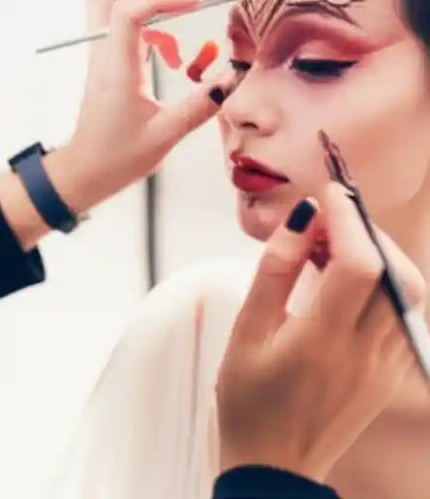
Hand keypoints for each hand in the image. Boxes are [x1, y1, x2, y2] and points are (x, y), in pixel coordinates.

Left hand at [47, 0, 226, 212]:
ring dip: (143, 2)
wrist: (84, 171)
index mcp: (117, 69)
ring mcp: (100, 58)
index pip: (128, 12)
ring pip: (107, 6)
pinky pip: (116, 26)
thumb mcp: (167, 134)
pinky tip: (167, 51)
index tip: (195, 1)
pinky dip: (143, 23)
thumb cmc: (118, 157)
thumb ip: (201, 104)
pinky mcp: (104, 63)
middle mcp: (103, 56)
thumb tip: (231, 78)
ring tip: (175, 27)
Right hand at [217, 182, 425, 480]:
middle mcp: (366, 353)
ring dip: (382, 256)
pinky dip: (385, 284)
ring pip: (409, 293)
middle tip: (330, 216)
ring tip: (337, 246)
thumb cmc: (248, 398)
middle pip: (396, 273)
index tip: (327, 192)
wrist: (276, 463)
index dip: (348, 219)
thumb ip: (275, 271)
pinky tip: (349, 281)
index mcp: (323, 342)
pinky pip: (405, 316)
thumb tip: (300, 218)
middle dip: (368, 232)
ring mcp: (387, 366)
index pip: (358, 264)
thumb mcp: (246, 331)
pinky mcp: (394, 374)